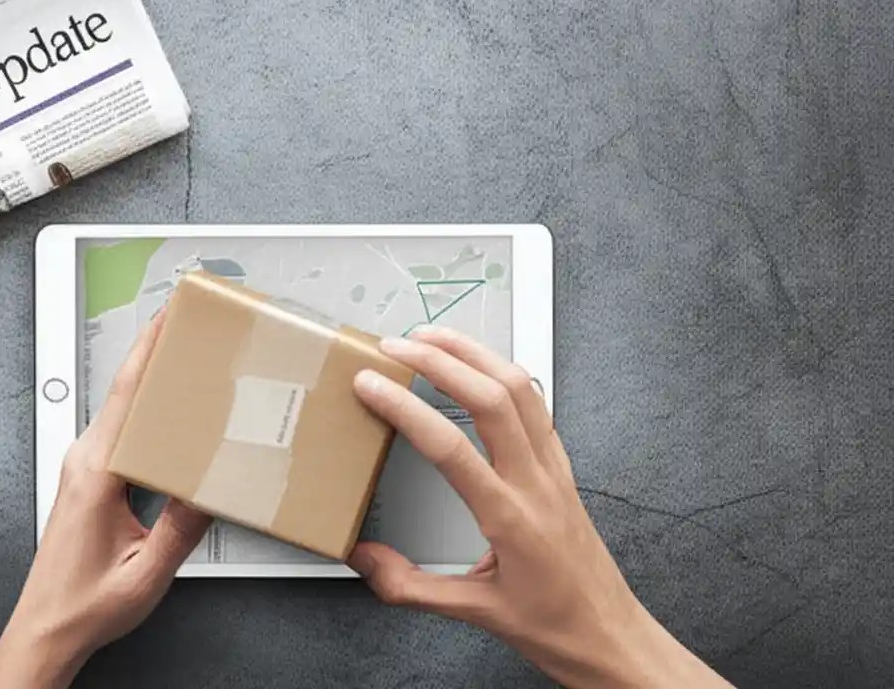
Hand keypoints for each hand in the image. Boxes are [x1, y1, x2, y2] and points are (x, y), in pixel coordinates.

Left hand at [0, 313, 210, 688]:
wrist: (46, 630)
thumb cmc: (83, 606)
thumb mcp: (147, 573)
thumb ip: (183, 529)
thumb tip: (211, 486)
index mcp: (96, 476)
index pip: (125, 397)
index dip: (148, 351)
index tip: (168, 318)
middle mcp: (85, 464)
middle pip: (125, 392)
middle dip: (156, 352)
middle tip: (188, 325)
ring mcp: (84, 470)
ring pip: (123, 411)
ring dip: (152, 381)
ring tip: (186, 360)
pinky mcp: (89, 481)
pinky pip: (122, 432)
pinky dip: (146, 412)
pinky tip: (168, 414)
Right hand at [349, 326, 731, 688]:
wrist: (611, 637)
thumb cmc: (555, 626)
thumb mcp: (473, 613)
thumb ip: (409, 586)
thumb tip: (363, 558)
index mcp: (510, 518)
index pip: (449, 447)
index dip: (404, 408)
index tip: (372, 386)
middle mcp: (537, 484)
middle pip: (492, 397)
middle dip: (440, 360)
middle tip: (397, 346)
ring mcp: (555, 471)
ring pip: (521, 389)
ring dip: (476, 354)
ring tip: (435, 337)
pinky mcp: (563, 469)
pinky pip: (537, 406)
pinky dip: (504, 374)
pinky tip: (483, 367)